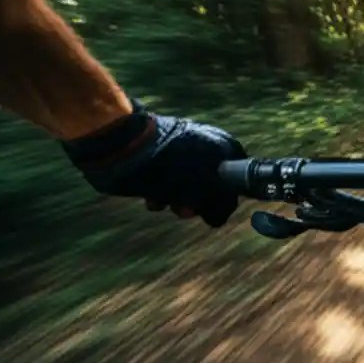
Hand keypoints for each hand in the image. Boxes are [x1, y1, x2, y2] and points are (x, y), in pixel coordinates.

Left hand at [62, 99, 245, 226]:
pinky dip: (161, 196)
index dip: (228, 195)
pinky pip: (165, 185)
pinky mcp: (157, 161)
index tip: (217, 208)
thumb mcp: (207, 184)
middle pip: (212, 185)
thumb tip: (218, 218)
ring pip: (187, 188)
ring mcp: (179, 153)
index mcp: (221, 144)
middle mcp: (204, 146)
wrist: (125, 147)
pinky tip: (152, 199)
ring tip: (168, 204)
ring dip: (178, 202)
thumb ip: (222, 203)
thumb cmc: (173, 164)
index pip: (238, 175)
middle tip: (189, 209)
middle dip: (200, 202)